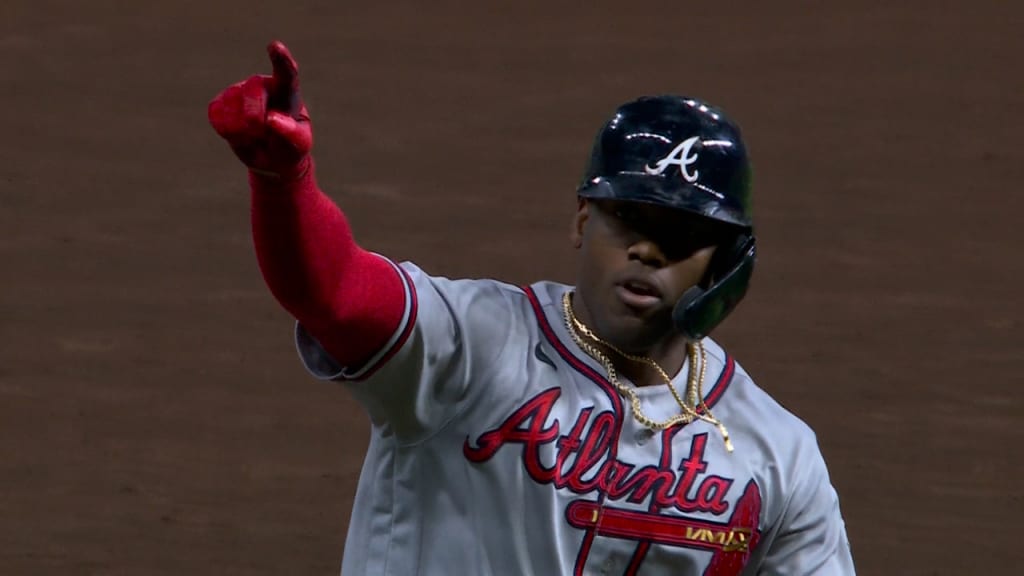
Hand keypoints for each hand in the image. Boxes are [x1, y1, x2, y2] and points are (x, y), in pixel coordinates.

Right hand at [208, 41, 312, 178]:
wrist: (273, 160)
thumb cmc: (291, 147)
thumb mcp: (298, 144)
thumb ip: (289, 132)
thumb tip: (270, 119)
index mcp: (287, 91)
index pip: (286, 72)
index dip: (280, 59)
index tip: (275, 46)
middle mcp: (262, 85)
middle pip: (252, 91)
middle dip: (254, 117)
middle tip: (261, 133)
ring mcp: (239, 91)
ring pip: (231, 105)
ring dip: (242, 130)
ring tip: (256, 136)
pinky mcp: (221, 103)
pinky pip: (216, 115)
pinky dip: (227, 132)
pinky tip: (240, 134)